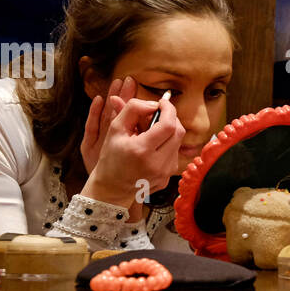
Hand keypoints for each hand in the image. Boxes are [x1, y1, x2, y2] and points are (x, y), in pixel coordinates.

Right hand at [82, 93, 185, 207]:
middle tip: (159, 114)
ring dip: (169, 132)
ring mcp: (164, 173)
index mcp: (142, 150)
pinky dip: (167, 146)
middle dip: (171, 118)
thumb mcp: (115, 128)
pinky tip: (153, 147)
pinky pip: (174, 155)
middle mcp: (156, 164)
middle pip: (178, 132)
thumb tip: (153, 104)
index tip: (162, 102)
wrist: (111, 188)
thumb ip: (132, 109)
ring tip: (152, 132)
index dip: (169, 109)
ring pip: (178, 143)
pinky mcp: (167, 179)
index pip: (168, 124)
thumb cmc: (111, 156)